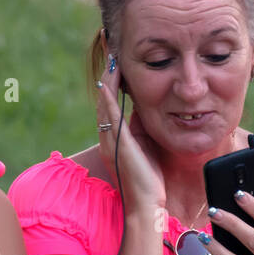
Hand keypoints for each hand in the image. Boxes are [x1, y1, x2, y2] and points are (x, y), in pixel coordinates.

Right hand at [97, 54, 164, 212]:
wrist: (148, 205)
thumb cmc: (149, 181)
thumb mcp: (146, 147)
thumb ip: (142, 129)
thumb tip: (146, 108)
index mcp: (115, 137)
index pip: (111, 102)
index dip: (113, 80)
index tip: (117, 59)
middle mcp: (108, 138)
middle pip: (104, 98)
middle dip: (108, 73)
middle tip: (109, 48)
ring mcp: (111, 142)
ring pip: (104, 105)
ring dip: (107, 81)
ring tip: (111, 59)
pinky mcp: (118, 146)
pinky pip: (110, 119)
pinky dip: (107, 100)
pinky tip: (109, 83)